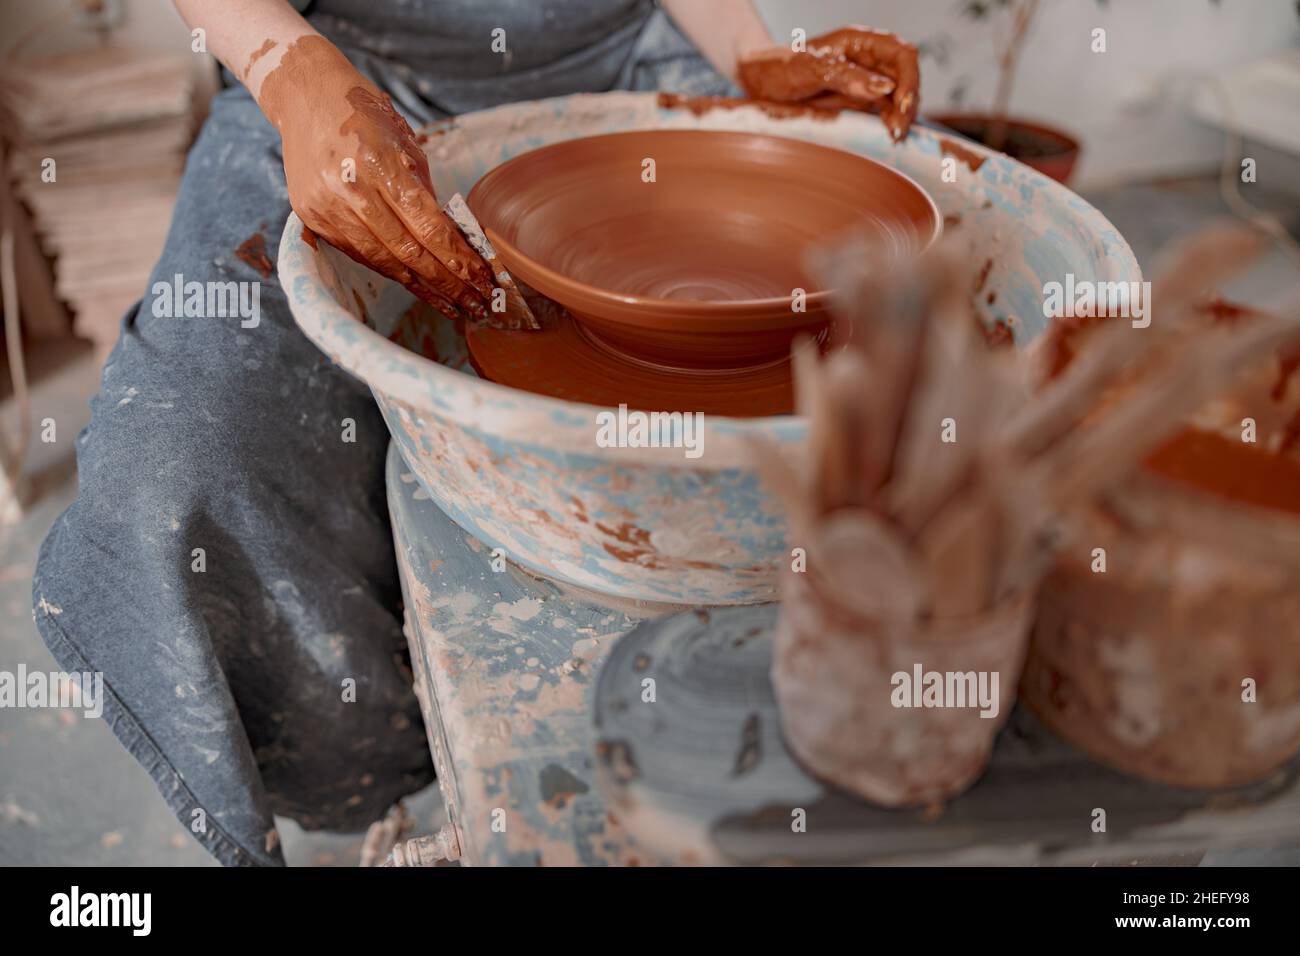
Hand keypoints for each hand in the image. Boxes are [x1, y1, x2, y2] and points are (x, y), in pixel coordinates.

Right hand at [261, 37, 492, 318]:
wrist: (306, 99)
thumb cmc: (366, 117)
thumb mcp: (406, 143)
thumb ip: (427, 193)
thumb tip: (456, 241)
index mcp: (382, 166)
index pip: (430, 228)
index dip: (460, 261)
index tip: (486, 281)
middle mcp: (352, 191)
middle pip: (410, 254)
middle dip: (449, 284)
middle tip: (479, 306)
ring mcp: (329, 209)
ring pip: (385, 262)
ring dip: (424, 288)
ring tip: (454, 306)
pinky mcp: (314, 220)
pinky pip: (361, 255)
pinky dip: (392, 272)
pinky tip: (417, 284)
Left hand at [738, 27, 919, 142]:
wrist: (759, 84)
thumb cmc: (781, 68)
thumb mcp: (810, 69)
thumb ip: (846, 76)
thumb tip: (884, 88)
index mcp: (862, 43)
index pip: (903, 55)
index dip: (910, 79)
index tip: (901, 105)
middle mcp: (869, 61)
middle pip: (906, 79)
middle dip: (908, 104)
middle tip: (896, 131)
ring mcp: (866, 82)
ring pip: (899, 99)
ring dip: (901, 118)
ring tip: (892, 137)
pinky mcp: (859, 104)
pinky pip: (884, 114)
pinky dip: (889, 126)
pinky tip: (886, 138)